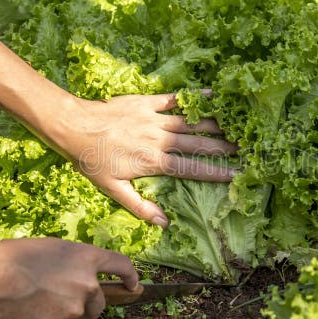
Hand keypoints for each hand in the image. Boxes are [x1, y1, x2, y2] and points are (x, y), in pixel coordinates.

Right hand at [0, 239, 138, 318]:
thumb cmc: (15, 257)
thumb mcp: (53, 248)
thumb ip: (74, 263)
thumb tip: (79, 277)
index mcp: (87, 258)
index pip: (121, 265)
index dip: (131, 276)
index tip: (134, 285)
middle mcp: (88, 284)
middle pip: (100, 301)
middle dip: (90, 302)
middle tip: (65, 298)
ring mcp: (74, 308)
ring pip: (80, 316)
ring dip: (69, 312)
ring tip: (41, 301)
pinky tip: (29, 312)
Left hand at [47, 93, 236, 226]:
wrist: (73, 125)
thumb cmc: (91, 160)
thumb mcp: (111, 190)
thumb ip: (140, 207)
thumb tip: (164, 224)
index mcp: (153, 162)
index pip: (191, 169)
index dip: (215, 172)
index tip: (235, 175)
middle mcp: (158, 139)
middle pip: (197, 144)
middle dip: (222, 147)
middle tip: (244, 148)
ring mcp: (154, 119)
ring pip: (190, 122)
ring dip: (213, 124)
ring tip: (234, 126)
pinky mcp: (146, 102)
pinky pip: (174, 99)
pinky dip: (193, 97)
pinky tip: (211, 94)